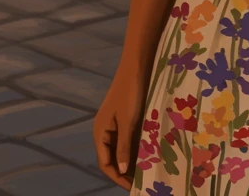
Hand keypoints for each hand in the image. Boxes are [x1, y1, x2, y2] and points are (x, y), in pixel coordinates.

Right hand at [93, 61, 146, 190]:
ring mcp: (115, 122)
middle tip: (140, 182)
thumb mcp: (128, 121)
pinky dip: (135, 147)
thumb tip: (120, 171)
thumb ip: (123, 146)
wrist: (137, 65)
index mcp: (101, 132)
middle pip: (112, 157)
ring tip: (145, 171)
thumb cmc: (131, 92)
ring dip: (131, 159)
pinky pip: (128, 137)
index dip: (117, 177)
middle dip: (124, 171)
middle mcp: (105, 129)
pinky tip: (147, 153)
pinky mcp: (125, 116)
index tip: (131, 187)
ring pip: (121, 148)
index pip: (105, 163)